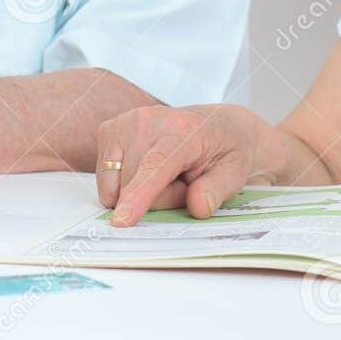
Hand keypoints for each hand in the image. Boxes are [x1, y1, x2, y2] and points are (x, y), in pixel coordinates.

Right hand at [96, 104, 264, 225]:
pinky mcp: (109, 130)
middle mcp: (148, 120)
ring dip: (137, 192)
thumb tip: (197, 205)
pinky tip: (144, 169)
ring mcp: (125, 122)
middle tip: (183, 184)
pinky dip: (123, 184)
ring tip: (165, 175)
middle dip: (157, 199)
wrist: (213, 124)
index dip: (139, 194)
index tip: (122, 219)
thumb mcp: (235, 172)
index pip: (156, 165)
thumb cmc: (222, 149)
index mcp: (183, 130)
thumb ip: (217, 190)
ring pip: (115, 185)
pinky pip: (105, 180)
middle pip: (133, 184)